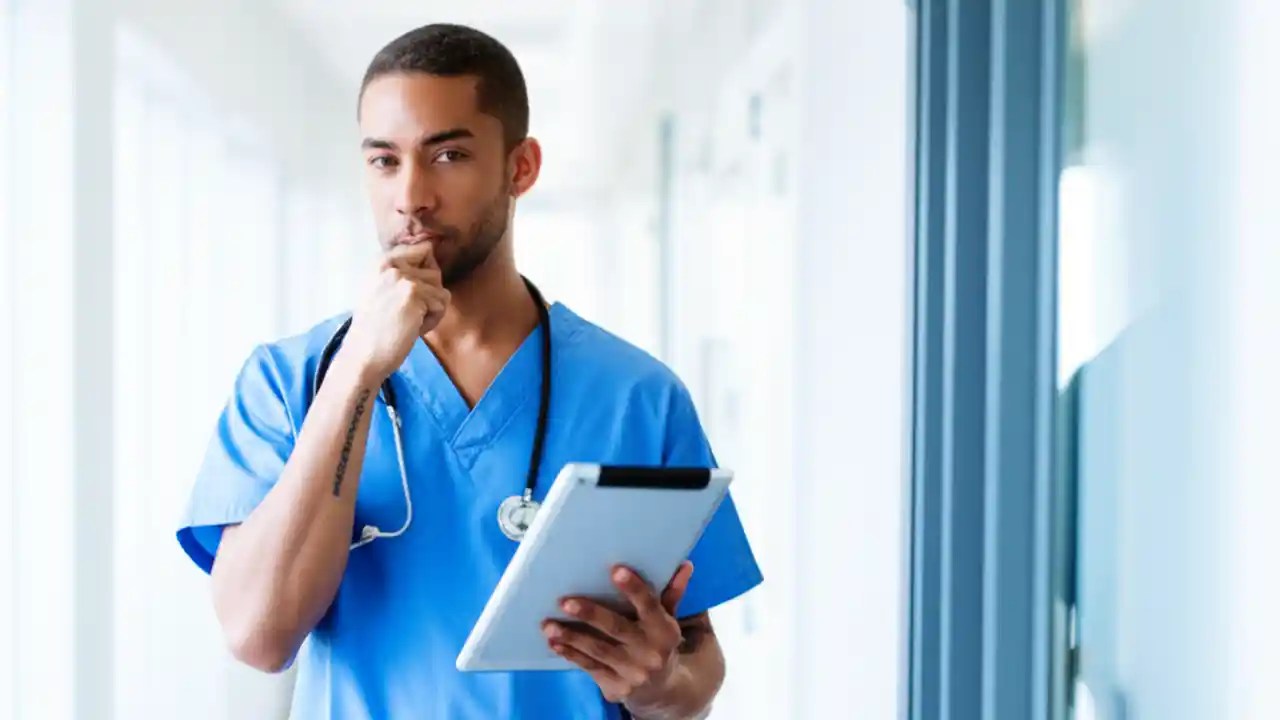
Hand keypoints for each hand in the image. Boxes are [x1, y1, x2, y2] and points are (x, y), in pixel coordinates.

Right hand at [341, 239, 449, 382]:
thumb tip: (430, 252)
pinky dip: (433, 321)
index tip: (410, 297)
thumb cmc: (375, 329)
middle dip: (430, 297)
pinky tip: (413, 329)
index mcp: (382, 261)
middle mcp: (392, 264)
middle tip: (408, 314)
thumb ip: (402, 272)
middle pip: (436, 272)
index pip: (424, 249)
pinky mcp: (415, 294)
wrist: (363, 355)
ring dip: (431, 311)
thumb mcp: (380, 289)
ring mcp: (403, 278)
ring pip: (441, 290)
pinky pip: (442, 304)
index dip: (426, 276)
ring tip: (410, 322)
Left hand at [543, 562, 694, 705]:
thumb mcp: (669, 620)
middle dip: (591, 614)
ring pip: (598, 650)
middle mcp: (650, 652)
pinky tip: (554, 642)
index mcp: (665, 631)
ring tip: (548, 623)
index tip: (616, 570)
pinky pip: (590, 668)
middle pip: (617, 629)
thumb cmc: (659, 644)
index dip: (634, 588)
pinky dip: (571, 655)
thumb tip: (684, 565)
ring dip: (572, 636)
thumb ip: (672, 593)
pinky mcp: (616, 687)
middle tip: (565, 600)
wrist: (663, 690)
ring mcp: (632, 672)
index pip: (650, 606)